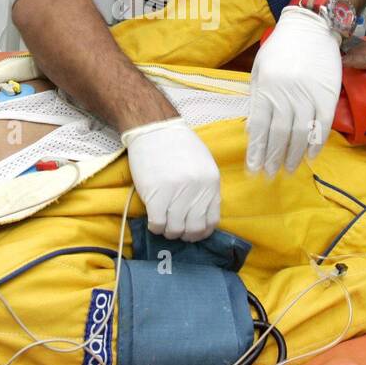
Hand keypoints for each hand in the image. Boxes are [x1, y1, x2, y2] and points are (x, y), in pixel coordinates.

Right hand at [122, 118, 220, 241]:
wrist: (154, 129)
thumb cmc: (178, 145)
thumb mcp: (203, 164)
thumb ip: (205, 188)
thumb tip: (202, 213)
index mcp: (211, 183)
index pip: (212, 221)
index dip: (201, 232)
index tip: (191, 230)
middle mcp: (197, 190)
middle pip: (194, 229)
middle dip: (184, 235)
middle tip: (176, 229)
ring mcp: (177, 193)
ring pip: (175, 230)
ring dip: (168, 231)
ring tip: (163, 223)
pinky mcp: (156, 195)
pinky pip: (158, 224)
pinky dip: (155, 227)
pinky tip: (153, 219)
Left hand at [247, 6, 341, 175]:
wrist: (311, 26)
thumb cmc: (281, 48)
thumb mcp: (260, 69)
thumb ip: (257, 99)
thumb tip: (253, 130)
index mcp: (266, 87)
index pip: (260, 127)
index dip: (257, 150)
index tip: (254, 168)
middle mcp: (286, 93)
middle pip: (280, 134)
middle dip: (274, 158)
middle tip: (270, 175)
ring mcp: (308, 94)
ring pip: (300, 133)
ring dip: (294, 155)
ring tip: (288, 170)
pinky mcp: (327, 94)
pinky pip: (322, 125)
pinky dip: (315, 143)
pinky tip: (310, 156)